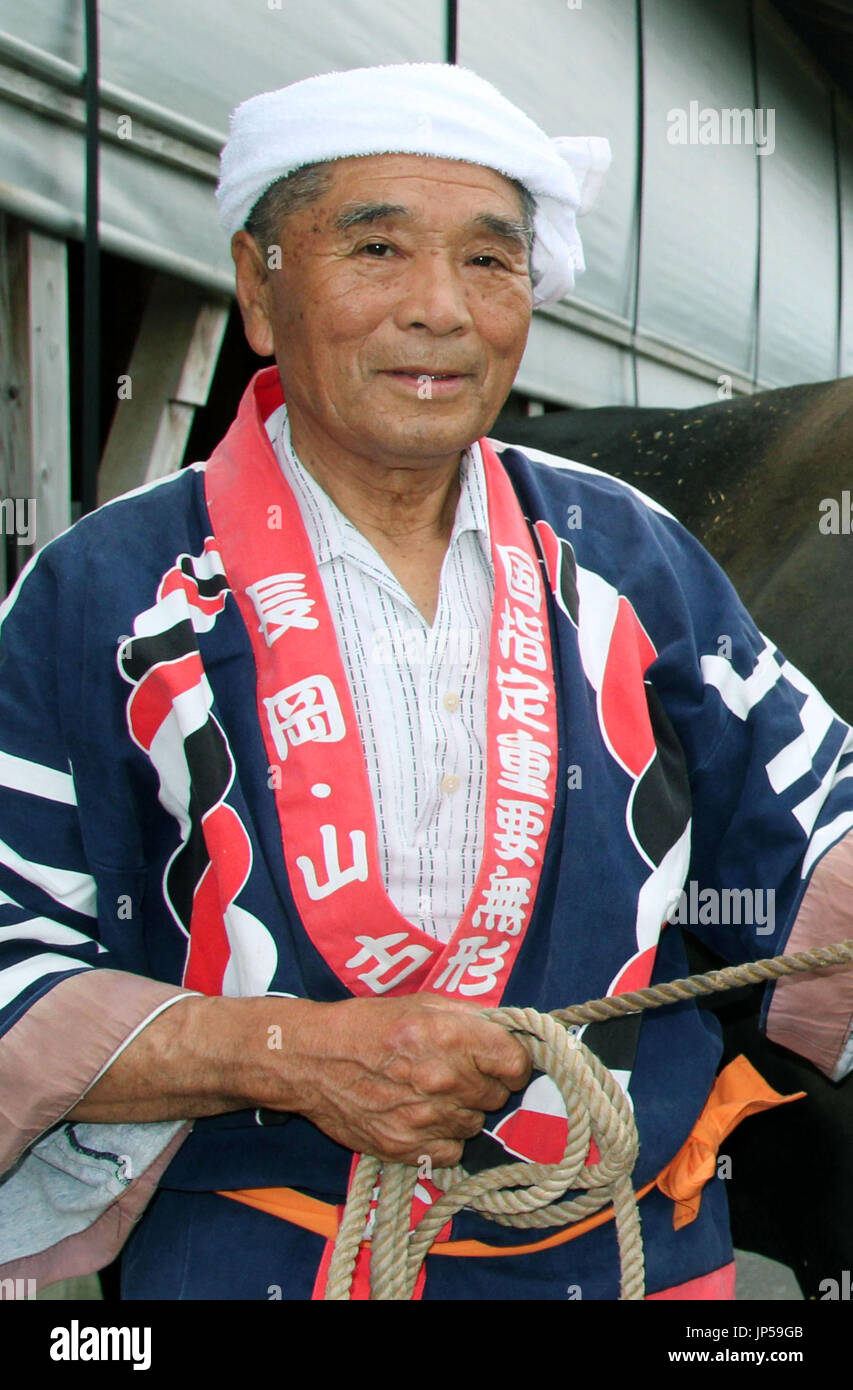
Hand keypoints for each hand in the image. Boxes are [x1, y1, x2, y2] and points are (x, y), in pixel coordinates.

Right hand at [261, 994, 531, 1167]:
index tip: (499, 1060)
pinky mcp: (407, 1148)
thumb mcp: (421, 1002)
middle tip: (457, 1073)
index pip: (516, 1064)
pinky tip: (422, 1117)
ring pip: (475, 1124)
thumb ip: (469, 1016)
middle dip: (484, 1084)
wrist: (313, 1059)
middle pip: (498, 1096)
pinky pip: (451, 1151)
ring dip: (462, 1111)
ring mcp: (427, 1118)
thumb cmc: (367, 1024)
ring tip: (432, 1093)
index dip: (511, 1061)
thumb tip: (507, 1031)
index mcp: (452, 1037)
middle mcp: (445, 1080)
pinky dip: (443, 1138)